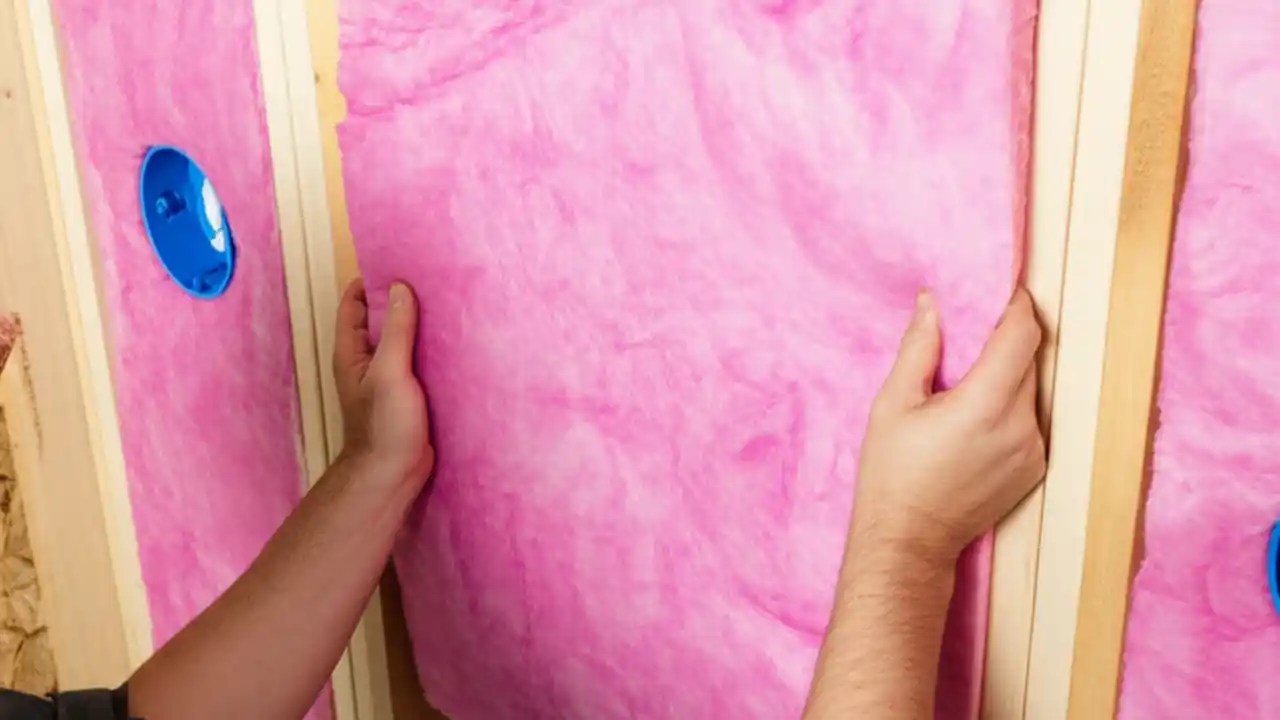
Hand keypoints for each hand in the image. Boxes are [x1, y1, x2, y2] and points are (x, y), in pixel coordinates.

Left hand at [333, 278, 433, 487]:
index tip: (396, 264)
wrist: (393, 473)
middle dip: (399, 300)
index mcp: (351, 353)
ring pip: (400, 341)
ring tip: (444, 304)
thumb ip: (397, 330)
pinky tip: (451, 342)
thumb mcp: (390, 372)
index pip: (353, 305)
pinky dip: (429, 349)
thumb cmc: (384, 425)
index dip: (369, 283)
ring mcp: (387, 379)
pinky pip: (416, 362)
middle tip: (428, 279)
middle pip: (379, 320)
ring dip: (417, 325)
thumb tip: (401, 287)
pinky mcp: (408, 394)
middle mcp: (366, 362)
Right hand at [852, 288, 1045, 563]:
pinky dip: (1009, 409)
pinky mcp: (1035, 468)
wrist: (909, 539)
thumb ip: (918, 348)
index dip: (1017, 306)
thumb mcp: (893, 403)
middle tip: (973, 334)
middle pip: (1028, 360)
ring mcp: (1034, 450)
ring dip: (1007, 376)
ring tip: (967, 384)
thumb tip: (931, 303)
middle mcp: (1021, 426)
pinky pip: (1030, 421)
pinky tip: (974, 422)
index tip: (1004, 291)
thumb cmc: (892, 472)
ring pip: (1030, 391)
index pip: (1021, 336)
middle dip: (1005, 340)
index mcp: (985, 403)